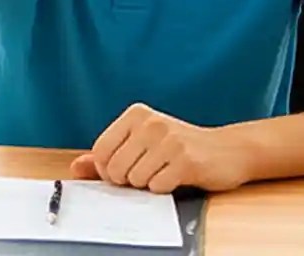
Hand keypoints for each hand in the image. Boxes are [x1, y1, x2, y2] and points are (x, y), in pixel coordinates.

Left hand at [70, 103, 250, 193]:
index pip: (100, 151)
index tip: (125, 168)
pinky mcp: (186, 160)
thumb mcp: (141, 144)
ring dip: (148, 184)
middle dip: (128, 180)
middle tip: (149, 170)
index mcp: (135, 114)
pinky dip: (164, 188)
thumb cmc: (179, 148)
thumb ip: (108, 155)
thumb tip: (76, 167)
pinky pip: (157, 187)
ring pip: (135, 180)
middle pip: (115, 169)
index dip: (107, 170)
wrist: (227, 150)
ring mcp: (169, 140)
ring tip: (165, 170)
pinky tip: (177, 176)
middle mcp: (150, 123)